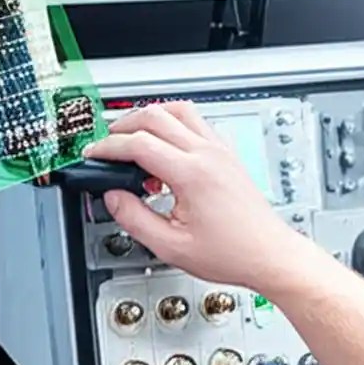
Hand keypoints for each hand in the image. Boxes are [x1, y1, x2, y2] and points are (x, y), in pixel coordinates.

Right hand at [83, 102, 316, 293]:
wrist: (270, 255)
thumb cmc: (233, 253)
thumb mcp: (170, 246)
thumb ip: (133, 218)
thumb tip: (112, 197)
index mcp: (192, 174)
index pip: (139, 143)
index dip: (108, 147)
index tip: (93, 154)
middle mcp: (208, 154)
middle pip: (155, 115)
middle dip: (122, 126)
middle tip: (106, 144)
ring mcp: (220, 151)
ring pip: (178, 109)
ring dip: (149, 117)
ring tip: (131, 136)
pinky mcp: (226, 154)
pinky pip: (195, 121)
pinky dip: (171, 124)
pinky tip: (162, 145)